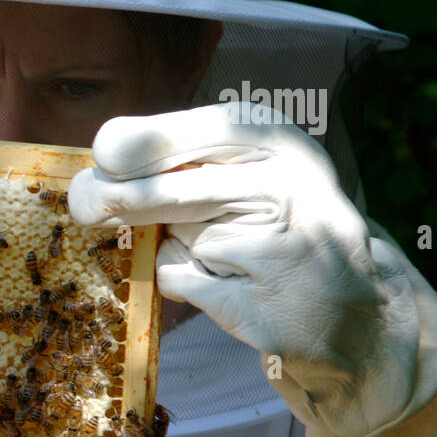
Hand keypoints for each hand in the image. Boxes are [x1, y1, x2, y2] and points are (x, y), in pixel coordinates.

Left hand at [67, 101, 418, 436]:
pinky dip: (185, 281)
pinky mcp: (260, 304)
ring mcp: (277, 247)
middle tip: (84, 202)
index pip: (196, 133)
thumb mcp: (245, 169)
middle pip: (171, 190)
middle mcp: (285, 185)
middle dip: (117, 197)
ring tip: (214, 246)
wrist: (352, 304)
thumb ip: (182, 161)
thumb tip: (94, 181)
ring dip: (172, 241)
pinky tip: (228, 282)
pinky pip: (182, 281)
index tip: (104, 153)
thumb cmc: (275, 223)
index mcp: (276, 139)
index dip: (139, 143)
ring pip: (178, 238)